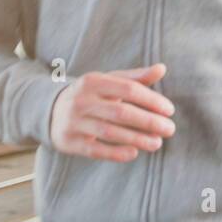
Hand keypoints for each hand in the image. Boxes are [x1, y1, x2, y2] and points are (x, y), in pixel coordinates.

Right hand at [48, 63, 175, 161]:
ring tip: (157, 143)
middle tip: (170, 129)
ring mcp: (74, 122)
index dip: (152, 100)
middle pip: (121, 112)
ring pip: (110, 133)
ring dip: (137, 139)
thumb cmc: (92, 95)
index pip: (129, 89)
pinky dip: (116, 153)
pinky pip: (96, 150)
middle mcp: (82, 100)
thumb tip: (162, 69)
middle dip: (149, 122)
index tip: (169, 111)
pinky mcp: (69, 142)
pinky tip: (134, 153)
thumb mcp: (109, 82)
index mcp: (94, 81)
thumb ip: (136, 78)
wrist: (51, 111)